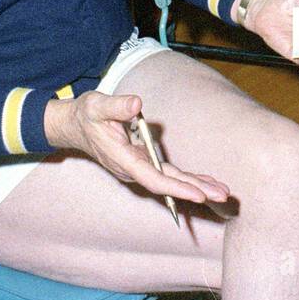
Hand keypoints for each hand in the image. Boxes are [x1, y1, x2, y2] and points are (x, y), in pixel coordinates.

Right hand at [44, 93, 229, 204]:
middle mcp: (133, 169)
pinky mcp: (144, 163)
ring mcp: (139, 168)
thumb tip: (136, 104)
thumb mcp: (97, 105)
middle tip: (222, 196)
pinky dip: (188, 180)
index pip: (154, 179)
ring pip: (171, 182)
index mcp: (123, 160)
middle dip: (196, 191)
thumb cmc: (87, 115)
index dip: (177, 188)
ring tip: (222, 193)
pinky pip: (169, 175)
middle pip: (168, 185)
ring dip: (196, 187)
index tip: (198, 194)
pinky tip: (205, 184)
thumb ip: (117, 106)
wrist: (76, 126)